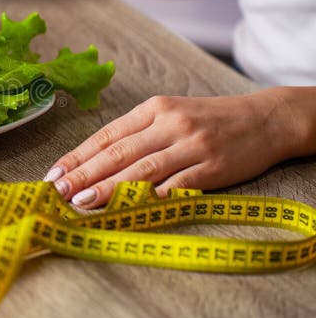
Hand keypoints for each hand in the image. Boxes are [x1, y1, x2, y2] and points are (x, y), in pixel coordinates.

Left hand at [44, 88, 309, 207]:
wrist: (265, 119)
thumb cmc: (208, 120)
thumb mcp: (170, 115)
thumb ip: (136, 135)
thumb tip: (93, 164)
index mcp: (153, 109)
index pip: (106, 135)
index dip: (77, 156)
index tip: (53, 174)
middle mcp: (169, 124)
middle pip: (118, 152)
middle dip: (84, 173)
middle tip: (57, 191)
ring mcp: (191, 145)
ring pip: (141, 169)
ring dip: (109, 187)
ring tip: (82, 200)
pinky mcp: (212, 167)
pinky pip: (176, 185)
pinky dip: (151, 197)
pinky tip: (130, 209)